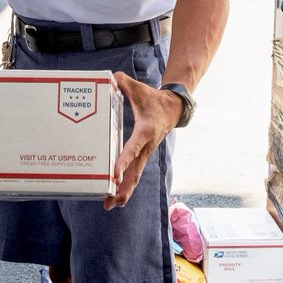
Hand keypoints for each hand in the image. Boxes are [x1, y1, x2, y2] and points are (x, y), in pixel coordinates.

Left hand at [104, 71, 181, 210]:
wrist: (173, 108)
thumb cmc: (154, 99)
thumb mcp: (140, 90)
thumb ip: (125, 83)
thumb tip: (112, 77)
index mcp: (145, 131)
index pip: (132, 148)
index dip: (124, 160)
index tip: (114, 173)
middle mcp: (146, 146)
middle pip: (135, 171)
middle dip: (123, 187)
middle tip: (110, 200)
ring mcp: (146, 153)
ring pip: (135, 176)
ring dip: (124, 191)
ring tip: (109, 205)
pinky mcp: (144, 155)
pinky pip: (135, 173)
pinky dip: (126, 185)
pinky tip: (116, 196)